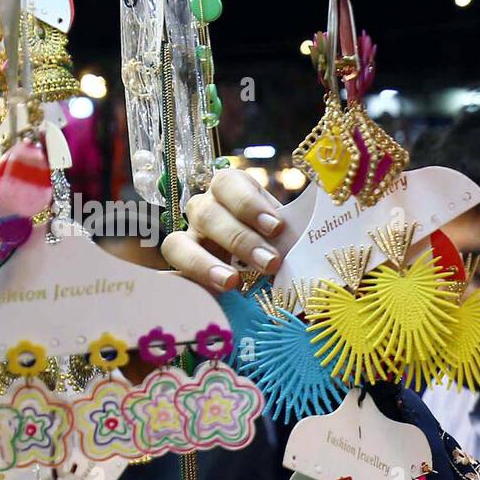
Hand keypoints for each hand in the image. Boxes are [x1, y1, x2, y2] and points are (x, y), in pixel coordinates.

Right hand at [162, 168, 285, 291]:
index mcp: (231, 189)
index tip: (276, 227)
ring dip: (207, 263)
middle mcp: (205, 208)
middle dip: (240, 240)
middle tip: (270, 262)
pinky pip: (172, 274)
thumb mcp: (285, 233)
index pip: (228, 183)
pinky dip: (188, 283)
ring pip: (178, 243)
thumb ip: (290, 236)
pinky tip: (208, 296)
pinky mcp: (180, 270)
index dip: (248, 204)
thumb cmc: (275, 241)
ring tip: (231, 282)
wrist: (262, 264)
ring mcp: (188, 238)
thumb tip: (307, 248)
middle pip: (207, 214)